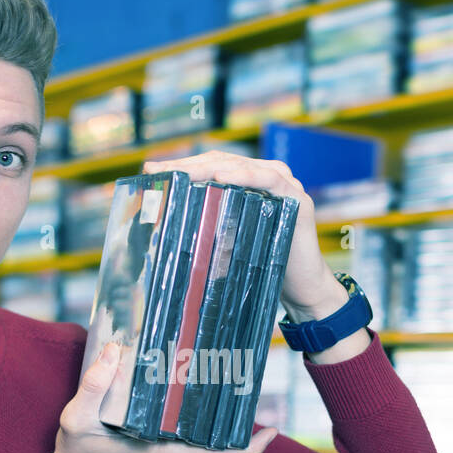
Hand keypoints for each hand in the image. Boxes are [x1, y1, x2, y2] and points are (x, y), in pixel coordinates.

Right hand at [50, 339, 278, 452]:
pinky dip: (206, 442)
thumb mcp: (77, 418)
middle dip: (243, 436)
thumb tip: (113, 350)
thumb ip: (94, 385)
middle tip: (257, 402)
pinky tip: (205, 419)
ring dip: (224, 438)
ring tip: (237, 406)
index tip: (271, 433)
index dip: (247, 450)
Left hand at [141, 150, 344, 320]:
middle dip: (189, 164)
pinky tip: (222, 175)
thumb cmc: (260, 267)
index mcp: (251, 181)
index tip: (151, 170)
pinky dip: (245, 176)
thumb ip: (208, 223)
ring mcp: (287, 186)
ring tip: (184, 171)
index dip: (182, 165)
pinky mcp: (299, 200)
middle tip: (160, 169)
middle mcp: (269, 177)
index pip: (212, 165)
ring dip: (210, 167)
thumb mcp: (227, 240)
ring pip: (243, 166)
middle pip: (223, 161)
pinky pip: (270, 180)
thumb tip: (161, 220)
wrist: (301, 291)